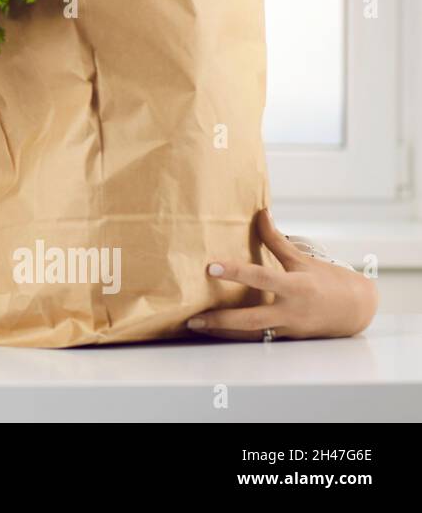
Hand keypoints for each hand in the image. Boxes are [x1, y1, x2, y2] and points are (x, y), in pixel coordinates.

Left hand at [187, 208, 378, 340]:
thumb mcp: (302, 259)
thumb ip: (277, 240)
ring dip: (222, 332)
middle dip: (221, 320)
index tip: (211, 267)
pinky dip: (236, 335)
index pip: (261, 278)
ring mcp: (287, 328)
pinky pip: (257, 338)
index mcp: (295, 287)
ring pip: (250, 335)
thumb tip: (261, 212)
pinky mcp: (286, 338)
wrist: (357, 310)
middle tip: (192, 319)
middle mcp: (290, 311)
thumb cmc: (328, 280)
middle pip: (251, 319)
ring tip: (194, 326)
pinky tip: (214, 332)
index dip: (236, 272)